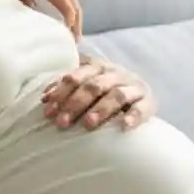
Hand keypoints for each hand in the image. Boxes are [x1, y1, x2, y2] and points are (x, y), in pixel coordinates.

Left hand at [0, 0, 81, 38]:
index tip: (69, 43)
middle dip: (77, 23)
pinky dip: (67, 5)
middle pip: (75, 4)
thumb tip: (40, 23)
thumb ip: (29, 6)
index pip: (68, 9)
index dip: (71, 27)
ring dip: (74, 14)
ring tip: (71, 31)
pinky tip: (62, 14)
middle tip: (75, 42)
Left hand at [42, 56, 157, 129]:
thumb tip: (44, 97)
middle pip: (93, 86)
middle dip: (75, 104)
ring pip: (117, 95)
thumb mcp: (87, 85)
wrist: (141, 95)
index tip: (47, 111)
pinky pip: (143, 107)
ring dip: (101, 109)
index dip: (60, 93)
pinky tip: (123, 126)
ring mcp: (134, 86)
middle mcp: (116, 73)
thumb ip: (67, 87)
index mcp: (97, 67)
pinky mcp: (149, 101)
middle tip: (62, 123)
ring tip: (88, 124)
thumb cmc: (105, 93)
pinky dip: (134, 116)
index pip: (76, 77)